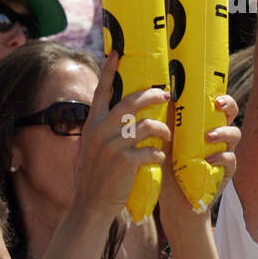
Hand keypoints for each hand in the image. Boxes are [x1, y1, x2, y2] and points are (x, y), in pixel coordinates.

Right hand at [74, 53, 170, 219]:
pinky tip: (159, 159)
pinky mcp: (124, 162)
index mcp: (92, 124)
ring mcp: (111, 146)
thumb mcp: (91, 147)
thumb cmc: (95, 176)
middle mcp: (99, 131)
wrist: (90, 206)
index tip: (117, 52)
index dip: (109, 71)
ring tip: (166, 135)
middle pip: (131, 103)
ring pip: (146, 126)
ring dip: (161, 130)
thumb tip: (121, 113)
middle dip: (151, 95)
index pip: (101, 91)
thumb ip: (103, 129)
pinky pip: (150, 151)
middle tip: (164, 93)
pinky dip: (158, 154)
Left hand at [159, 93, 240, 219]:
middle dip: (229, 106)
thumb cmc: (170, 166)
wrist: (174, 199)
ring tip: (208, 137)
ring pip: (235, 134)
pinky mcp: (226, 171)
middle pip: (232, 115)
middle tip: (218, 105)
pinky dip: (220, 157)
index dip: (221, 96)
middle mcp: (218, 136)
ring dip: (223, 132)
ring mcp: (225, 153)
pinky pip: (231, 159)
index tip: (214, 95)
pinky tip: (208, 160)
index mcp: (205, 125)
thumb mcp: (166, 142)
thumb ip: (168, 122)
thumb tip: (162, 96)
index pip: (218, 105)